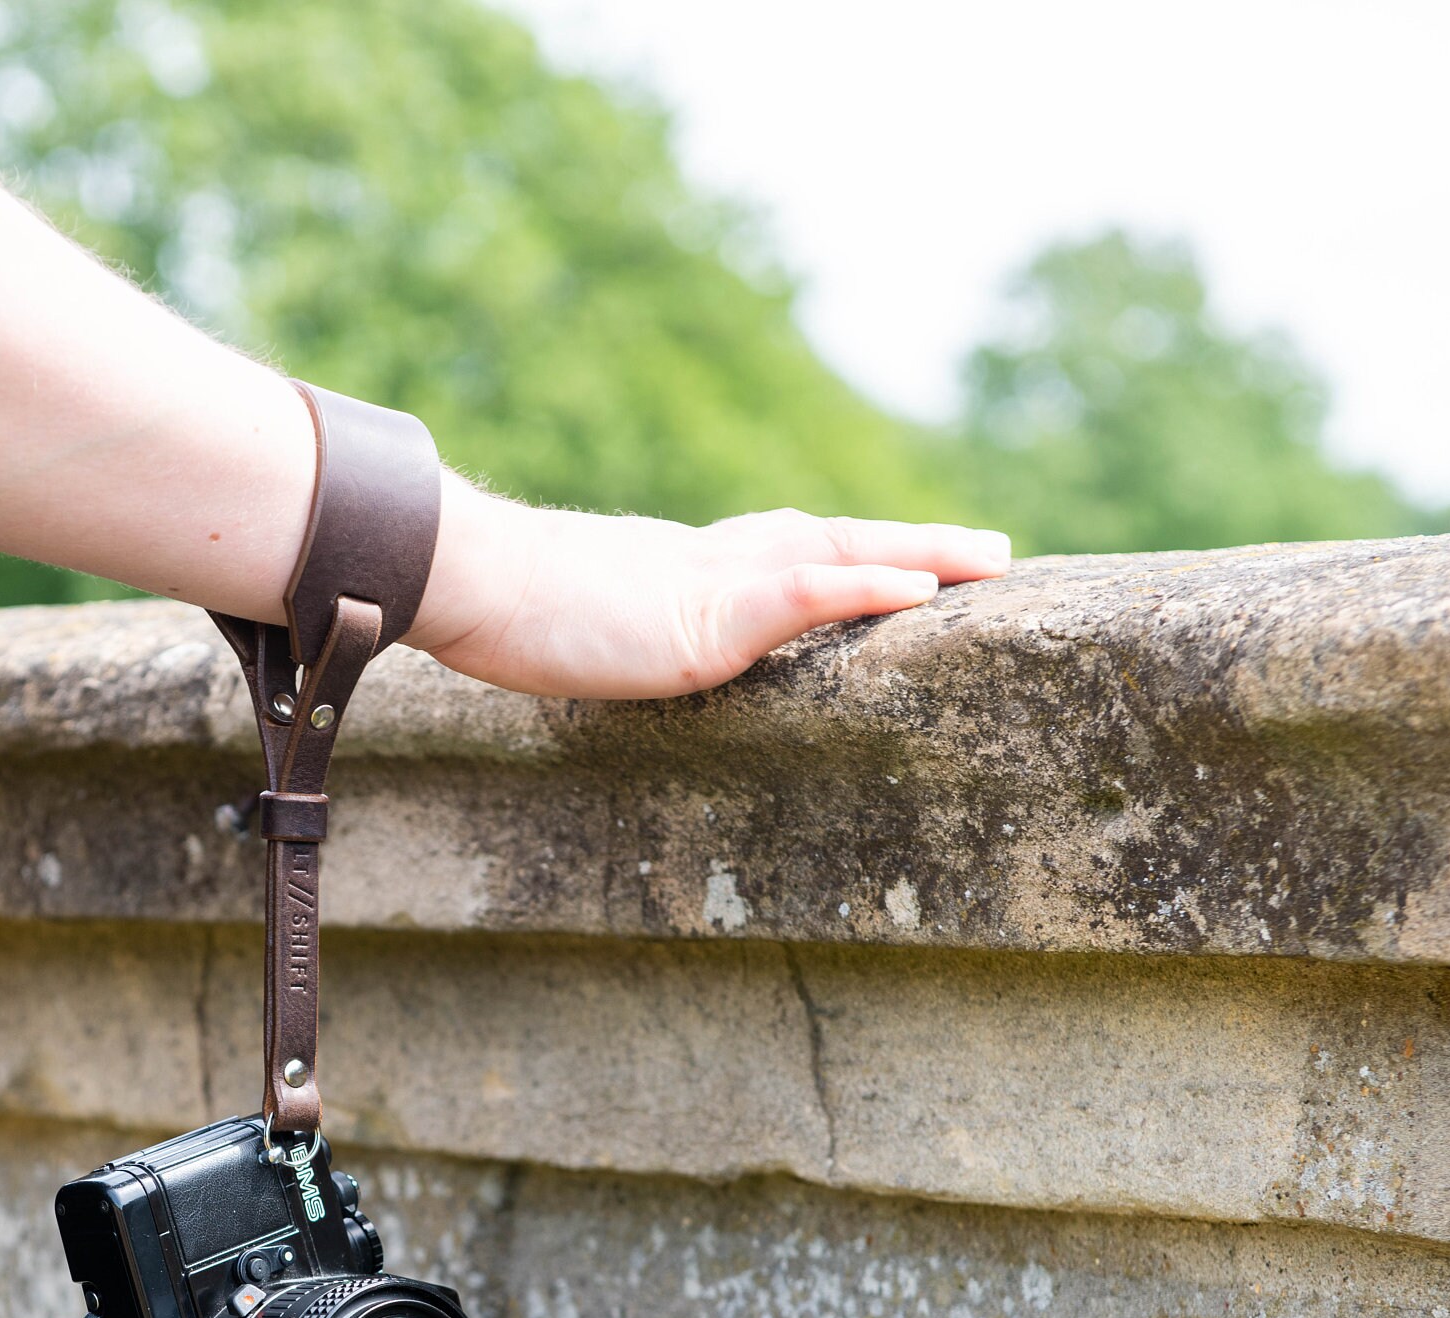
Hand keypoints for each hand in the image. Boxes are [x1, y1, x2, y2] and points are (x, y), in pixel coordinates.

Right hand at [409, 481, 1011, 699]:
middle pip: (832, 540)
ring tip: (988, 560)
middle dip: (910, 545)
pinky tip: (921, 588)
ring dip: (918, 554)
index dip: (846, 553)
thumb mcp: (566, 621)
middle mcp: (710, 564)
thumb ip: (603, 628)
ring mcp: (712, 585)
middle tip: (986, 554)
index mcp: (679, 571)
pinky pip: (801, 594)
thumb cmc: (491, 606)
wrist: (461, 576)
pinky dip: (863, 585)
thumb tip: (589, 646)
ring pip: (836, 554)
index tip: (898, 557)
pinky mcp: (704, 614)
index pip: (781, 554)